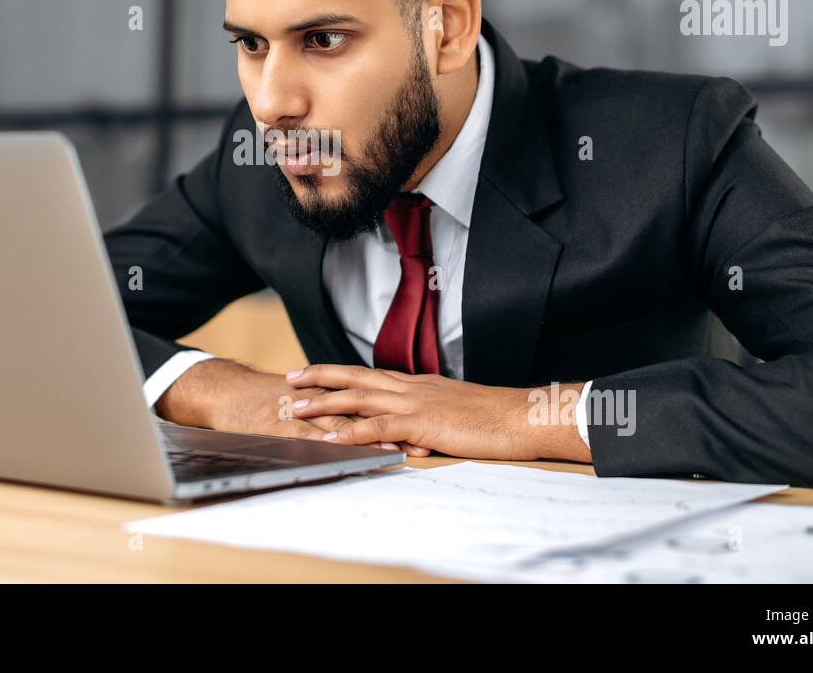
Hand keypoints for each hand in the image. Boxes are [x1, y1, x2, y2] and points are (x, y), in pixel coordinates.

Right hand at [155, 358, 416, 451]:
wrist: (224, 391)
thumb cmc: (260, 396)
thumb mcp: (298, 394)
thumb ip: (326, 403)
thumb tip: (358, 416)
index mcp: (325, 390)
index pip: (368, 400)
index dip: (397, 412)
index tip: (425, 425)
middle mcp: (317, 398)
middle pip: (363, 411)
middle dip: (394, 427)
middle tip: (425, 441)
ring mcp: (298, 413)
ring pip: (342, 424)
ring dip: (371, 439)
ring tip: (400, 451)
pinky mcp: (280, 428)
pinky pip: (309, 439)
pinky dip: (330, 448)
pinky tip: (348, 459)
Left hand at [285, 365, 589, 461]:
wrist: (521, 416)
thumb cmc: (496, 417)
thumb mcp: (456, 408)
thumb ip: (432, 412)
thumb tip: (416, 423)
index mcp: (418, 384)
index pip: (371, 374)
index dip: (341, 373)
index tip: (314, 372)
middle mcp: (411, 388)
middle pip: (356, 377)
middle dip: (321, 377)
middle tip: (290, 378)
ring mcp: (414, 403)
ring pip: (359, 398)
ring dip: (324, 404)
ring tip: (295, 408)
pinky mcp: (421, 423)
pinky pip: (377, 427)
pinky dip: (349, 433)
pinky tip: (329, 440)